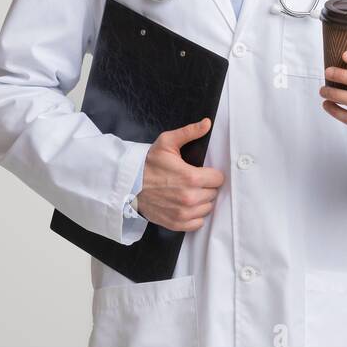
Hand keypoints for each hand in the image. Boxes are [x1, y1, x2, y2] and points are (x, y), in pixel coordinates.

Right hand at [136, 117, 223, 231]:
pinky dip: (195, 216)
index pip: (218, 179)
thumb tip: (207, 123)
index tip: (202, 172)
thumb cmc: (148, 163)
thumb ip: (189, 132)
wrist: (128, 185)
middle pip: (213, 193)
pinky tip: (186, 206)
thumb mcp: (167, 143)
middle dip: (206, 186)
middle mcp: (189, 197)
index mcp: (191, 177)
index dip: (211, 174)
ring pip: (207, 208)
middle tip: (193, 181)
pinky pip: (198, 223)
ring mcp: (183, 213)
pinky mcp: (176, 224)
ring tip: (189, 192)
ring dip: (202, 201)